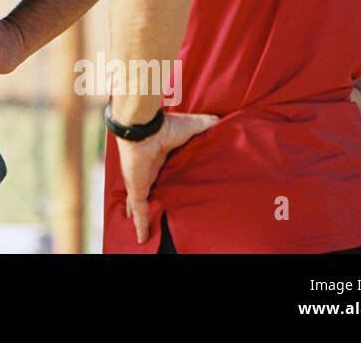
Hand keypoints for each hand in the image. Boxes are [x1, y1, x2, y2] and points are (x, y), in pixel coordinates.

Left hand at [115, 111, 217, 243]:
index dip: (165, 181)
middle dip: (150, 201)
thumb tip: (224, 122)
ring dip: (141, 217)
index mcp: (159, 157)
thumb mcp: (194, 126)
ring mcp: (140, 180)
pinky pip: (139, 210)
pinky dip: (140, 224)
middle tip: (155, 214)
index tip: (171, 190)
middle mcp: (148, 170)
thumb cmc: (167, 125)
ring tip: (144, 231)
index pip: (162, 172)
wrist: (145, 127)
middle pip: (149, 189)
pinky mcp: (137, 188)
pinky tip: (141, 238)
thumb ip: (207, 125)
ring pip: (141, 203)